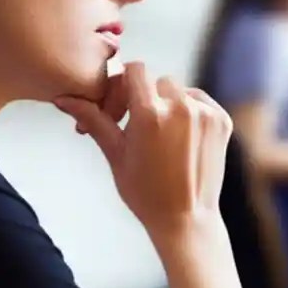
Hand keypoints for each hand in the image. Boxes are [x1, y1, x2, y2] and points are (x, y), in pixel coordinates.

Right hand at [54, 62, 233, 240]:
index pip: (135, 70)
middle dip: (145, 97)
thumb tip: (65, 99)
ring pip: (181, 90)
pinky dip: (191, 111)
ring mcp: (205, 113)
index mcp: (150, 113)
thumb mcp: (115, 154)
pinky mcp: (222, 121)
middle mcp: (181, 107)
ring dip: (169, 103)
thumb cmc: (145, 193)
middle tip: (135, 123)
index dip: (123, 85)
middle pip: (158, 81)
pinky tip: (181, 136)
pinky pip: (202, 101)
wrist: (186, 218)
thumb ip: (94, 120)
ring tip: (161, 133)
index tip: (118, 107)